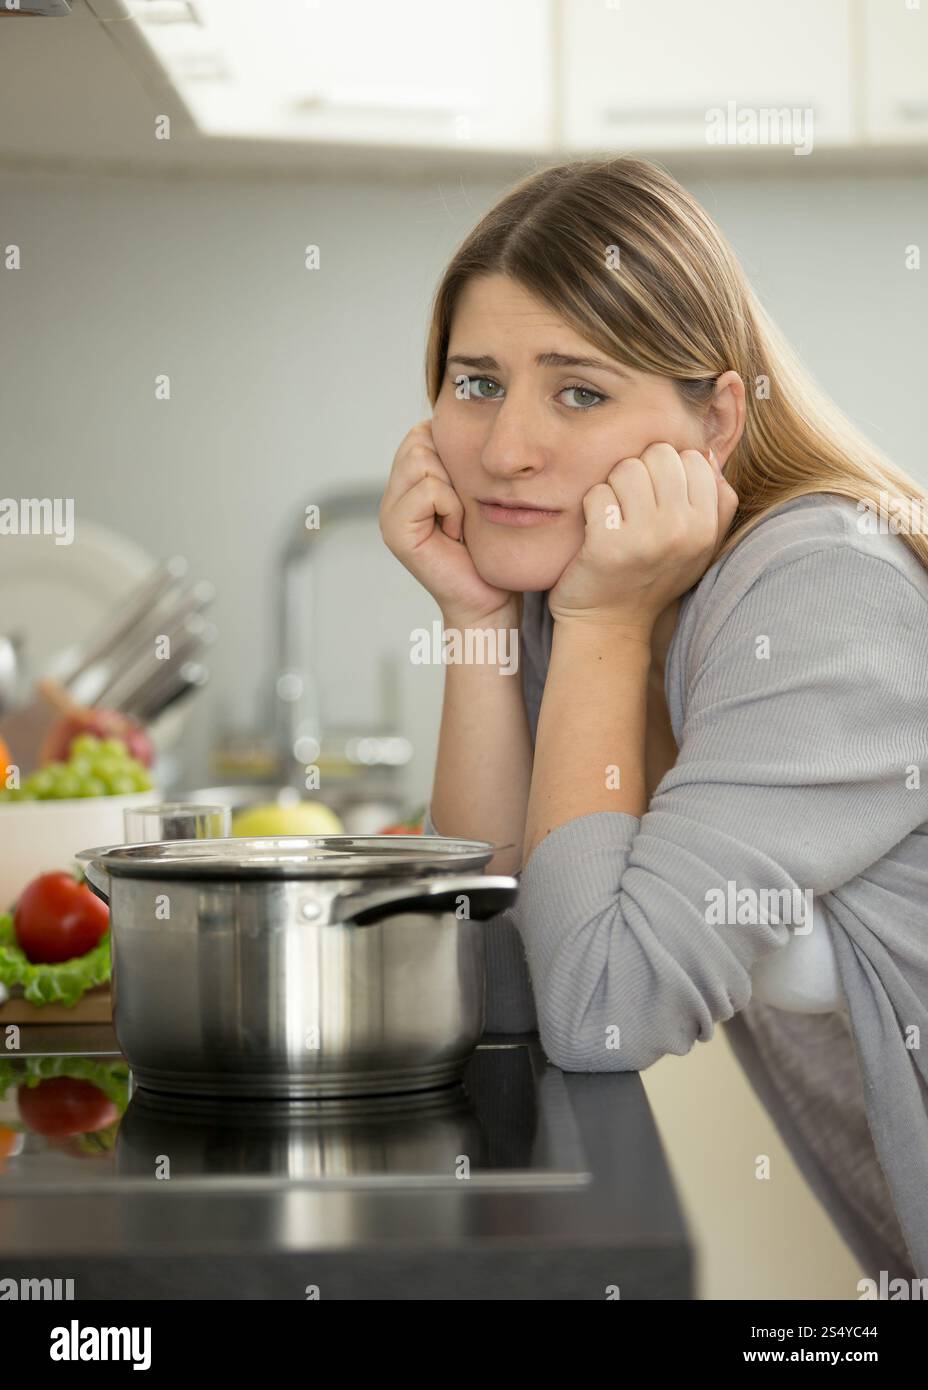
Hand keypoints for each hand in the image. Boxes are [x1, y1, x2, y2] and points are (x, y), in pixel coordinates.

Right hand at [379, 419, 520, 626]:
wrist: (492, 596)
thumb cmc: (492, 546)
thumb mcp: (478, 489)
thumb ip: (462, 456)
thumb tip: (465, 415)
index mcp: (409, 481)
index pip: (424, 430)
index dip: (453, 451)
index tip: (466, 493)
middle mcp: (393, 493)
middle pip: (420, 438)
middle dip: (451, 466)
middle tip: (462, 508)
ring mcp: (389, 511)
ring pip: (423, 459)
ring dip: (453, 488)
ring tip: (458, 521)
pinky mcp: (395, 529)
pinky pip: (429, 489)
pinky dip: (451, 506)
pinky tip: (454, 532)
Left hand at [547, 443, 737, 636]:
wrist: (609, 624)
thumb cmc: (652, 577)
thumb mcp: (697, 547)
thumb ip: (715, 502)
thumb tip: (705, 454)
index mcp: (706, 528)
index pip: (693, 458)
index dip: (669, 470)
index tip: (657, 498)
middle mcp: (682, 531)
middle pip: (659, 455)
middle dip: (640, 472)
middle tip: (632, 506)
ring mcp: (645, 538)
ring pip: (626, 469)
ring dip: (613, 488)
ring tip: (615, 517)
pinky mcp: (608, 545)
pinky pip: (597, 493)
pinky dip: (591, 508)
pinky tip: (597, 531)